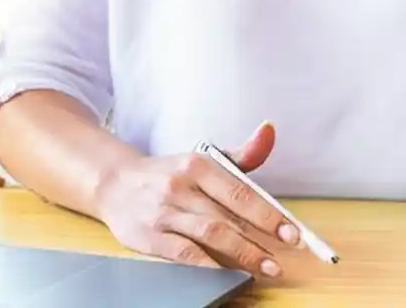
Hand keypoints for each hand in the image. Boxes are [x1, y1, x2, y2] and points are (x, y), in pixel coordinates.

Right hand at [92, 121, 301, 276]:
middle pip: (228, 217)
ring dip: (241, 255)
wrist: (115, 183)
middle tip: (283, 258)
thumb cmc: (169, 174)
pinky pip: (184, 253)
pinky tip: (228, 273)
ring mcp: (163, 212)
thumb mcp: (203, 159)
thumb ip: (241, 154)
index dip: (269, 215)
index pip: (240, 192)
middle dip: (260, 240)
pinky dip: (208, 264)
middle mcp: (180, 185)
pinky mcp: (149, 236)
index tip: (291, 233)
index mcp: (197, 164)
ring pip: (209, 235)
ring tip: (265, 267)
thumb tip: (269, 131)